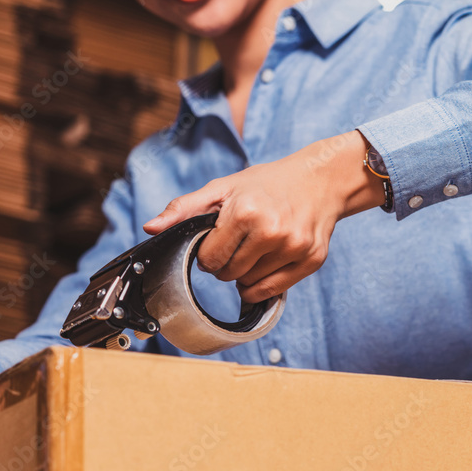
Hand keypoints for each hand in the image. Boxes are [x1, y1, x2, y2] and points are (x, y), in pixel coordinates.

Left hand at [143, 131, 385, 303]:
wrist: (321, 179)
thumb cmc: (266, 183)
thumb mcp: (222, 188)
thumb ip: (184, 208)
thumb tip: (150, 228)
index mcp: (245, 212)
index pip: (209, 260)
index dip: (208, 254)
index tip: (218, 241)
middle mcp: (271, 231)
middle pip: (229, 275)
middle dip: (226, 264)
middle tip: (239, 242)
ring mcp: (294, 247)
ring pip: (250, 285)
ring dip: (245, 274)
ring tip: (256, 248)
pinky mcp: (312, 260)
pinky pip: (273, 291)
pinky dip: (263, 285)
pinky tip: (265, 263)